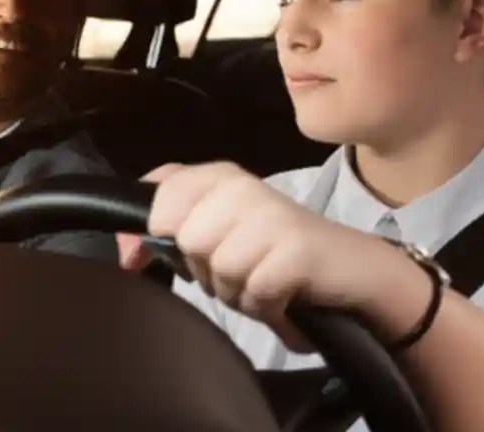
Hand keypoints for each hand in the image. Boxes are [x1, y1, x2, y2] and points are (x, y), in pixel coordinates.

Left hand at [143, 161, 398, 350]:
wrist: (356, 271)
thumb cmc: (281, 256)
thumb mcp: (221, 232)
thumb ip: (171, 227)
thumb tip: (127, 253)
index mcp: (221, 176)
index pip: (160, 192)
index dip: (148, 231)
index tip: (145, 257)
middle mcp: (244, 186)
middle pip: (184, 240)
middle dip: (205, 271)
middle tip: (240, 271)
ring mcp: (271, 214)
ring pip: (217, 270)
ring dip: (238, 292)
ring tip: (265, 282)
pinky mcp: (295, 248)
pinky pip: (253, 292)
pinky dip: (267, 306)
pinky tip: (285, 296)